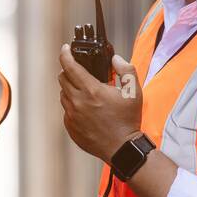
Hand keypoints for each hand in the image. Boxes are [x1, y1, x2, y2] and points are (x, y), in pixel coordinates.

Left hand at [59, 46, 142, 162]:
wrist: (121, 148)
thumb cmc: (128, 120)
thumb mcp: (134, 92)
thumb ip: (126, 69)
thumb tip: (115, 58)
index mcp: (91, 90)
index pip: (70, 66)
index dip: (65, 54)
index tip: (65, 49)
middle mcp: (77, 102)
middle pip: (62, 78)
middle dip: (69, 71)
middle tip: (80, 71)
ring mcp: (71, 115)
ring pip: (63, 94)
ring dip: (71, 89)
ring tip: (87, 92)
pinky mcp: (70, 127)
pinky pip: (66, 110)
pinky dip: (73, 105)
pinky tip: (87, 109)